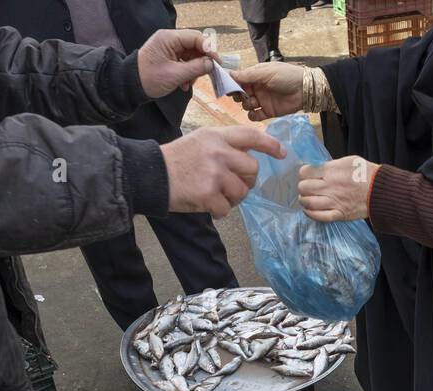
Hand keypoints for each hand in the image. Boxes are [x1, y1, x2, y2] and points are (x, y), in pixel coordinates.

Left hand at [138, 29, 213, 98]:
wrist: (131, 87)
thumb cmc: (149, 79)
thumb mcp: (175, 75)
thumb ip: (195, 68)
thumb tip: (211, 64)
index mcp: (168, 38)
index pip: (195, 38)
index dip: (209, 50)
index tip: (217, 63)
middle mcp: (169, 40)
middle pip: (195, 46)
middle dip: (201, 62)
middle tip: (207, 74)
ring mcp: (169, 49)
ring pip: (191, 56)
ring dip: (194, 71)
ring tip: (189, 83)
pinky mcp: (169, 58)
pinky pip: (185, 63)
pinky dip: (187, 74)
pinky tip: (184, 85)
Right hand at [160, 126, 285, 217]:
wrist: (150, 175)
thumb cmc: (174, 160)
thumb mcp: (199, 141)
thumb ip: (222, 145)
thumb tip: (247, 158)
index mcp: (216, 136)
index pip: (251, 136)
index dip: (270, 144)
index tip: (282, 153)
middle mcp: (219, 152)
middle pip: (252, 170)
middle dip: (246, 181)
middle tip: (232, 186)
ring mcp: (215, 174)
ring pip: (241, 192)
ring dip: (232, 199)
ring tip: (216, 196)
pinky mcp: (209, 194)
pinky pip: (227, 209)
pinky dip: (219, 212)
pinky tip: (208, 207)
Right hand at [230, 62, 304, 119]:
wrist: (305, 89)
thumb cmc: (286, 76)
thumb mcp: (265, 72)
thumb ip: (247, 75)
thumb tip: (228, 74)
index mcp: (255, 76)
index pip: (238, 80)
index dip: (232, 84)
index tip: (228, 87)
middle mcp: (256, 88)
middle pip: (240, 94)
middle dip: (238, 95)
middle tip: (243, 95)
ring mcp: (262, 100)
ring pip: (246, 105)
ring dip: (247, 104)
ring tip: (254, 101)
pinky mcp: (268, 111)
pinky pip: (255, 116)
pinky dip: (252, 116)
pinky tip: (255, 112)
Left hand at [298, 157, 378, 221]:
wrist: (380, 190)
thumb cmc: (365, 173)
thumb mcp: (347, 161)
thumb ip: (331, 165)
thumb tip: (318, 168)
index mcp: (331, 171)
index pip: (305, 172)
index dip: (304, 173)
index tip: (307, 175)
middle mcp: (330, 186)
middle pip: (304, 187)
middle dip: (303, 187)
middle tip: (307, 188)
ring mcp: (334, 201)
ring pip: (308, 202)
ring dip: (304, 200)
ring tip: (306, 199)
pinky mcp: (339, 214)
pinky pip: (319, 216)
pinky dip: (311, 214)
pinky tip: (309, 210)